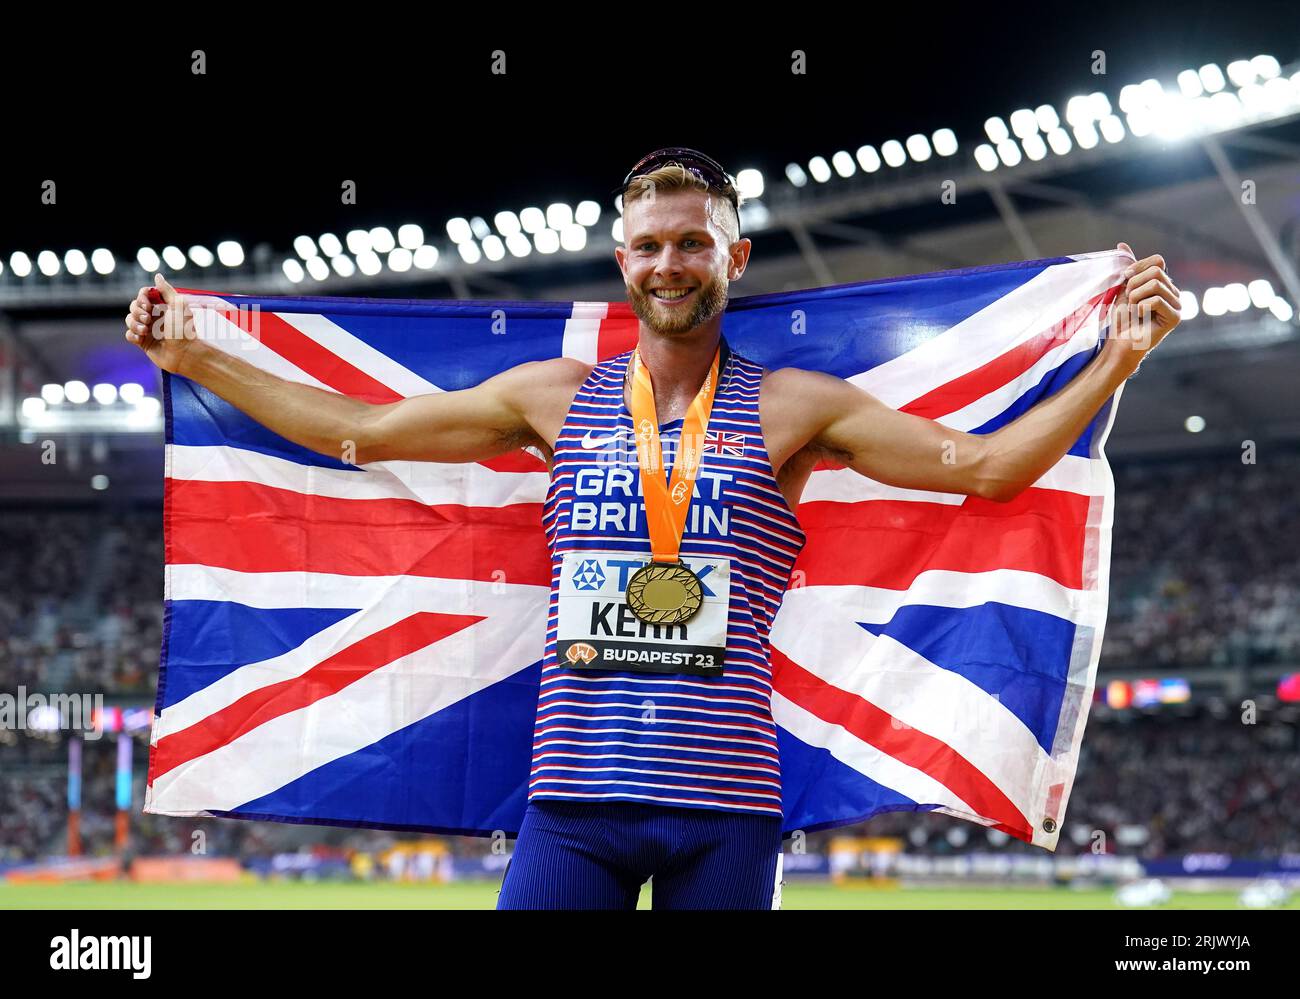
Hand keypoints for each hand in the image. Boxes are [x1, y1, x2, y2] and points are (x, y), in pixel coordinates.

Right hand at [123, 273, 200, 374]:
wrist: (185, 354)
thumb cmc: (185, 330)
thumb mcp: (179, 306)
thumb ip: (167, 290)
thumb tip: (157, 276)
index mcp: (162, 306)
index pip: (144, 294)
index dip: (142, 297)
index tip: (148, 304)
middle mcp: (154, 316)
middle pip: (134, 306)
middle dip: (137, 311)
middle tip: (148, 319)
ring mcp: (148, 329)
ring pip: (129, 320)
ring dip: (134, 323)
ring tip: (145, 331)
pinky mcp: (143, 342)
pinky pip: (129, 334)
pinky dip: (132, 334)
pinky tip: (140, 338)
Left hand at [1104, 242, 1181, 376]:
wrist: (1119, 342)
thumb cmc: (1121, 317)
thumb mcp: (1123, 287)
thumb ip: (1127, 267)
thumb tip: (1122, 245)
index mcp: (1164, 283)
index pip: (1158, 260)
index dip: (1138, 267)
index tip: (1125, 279)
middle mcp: (1175, 292)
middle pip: (1156, 271)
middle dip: (1134, 284)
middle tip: (1128, 299)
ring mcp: (1177, 305)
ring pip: (1155, 284)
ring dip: (1136, 296)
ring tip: (1133, 309)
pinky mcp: (1175, 317)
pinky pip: (1156, 300)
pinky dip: (1141, 307)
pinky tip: (1140, 317)